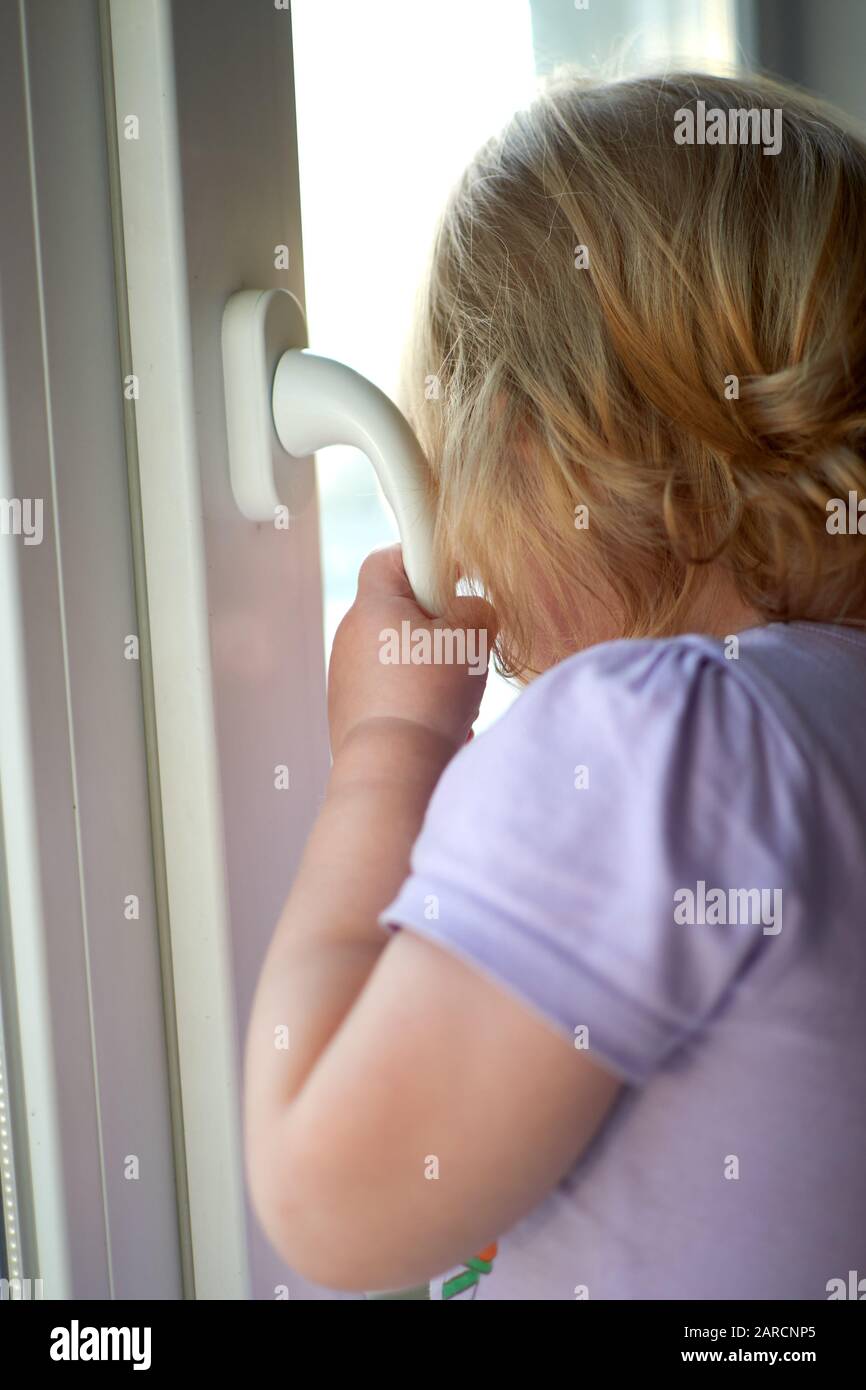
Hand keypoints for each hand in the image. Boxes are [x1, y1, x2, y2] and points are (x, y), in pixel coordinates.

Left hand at [328, 545, 497, 759]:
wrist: (393, 767)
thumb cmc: (429, 696)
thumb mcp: (471, 638)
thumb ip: (476, 609)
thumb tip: (470, 612)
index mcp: (372, 607)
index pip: (390, 558)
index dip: (424, 560)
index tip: (454, 578)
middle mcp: (350, 638)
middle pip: (400, 612)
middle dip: (439, 627)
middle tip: (465, 645)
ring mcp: (346, 678)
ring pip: (401, 657)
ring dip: (433, 670)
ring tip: (457, 695)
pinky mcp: (350, 713)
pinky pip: (393, 693)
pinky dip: (419, 702)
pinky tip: (441, 724)